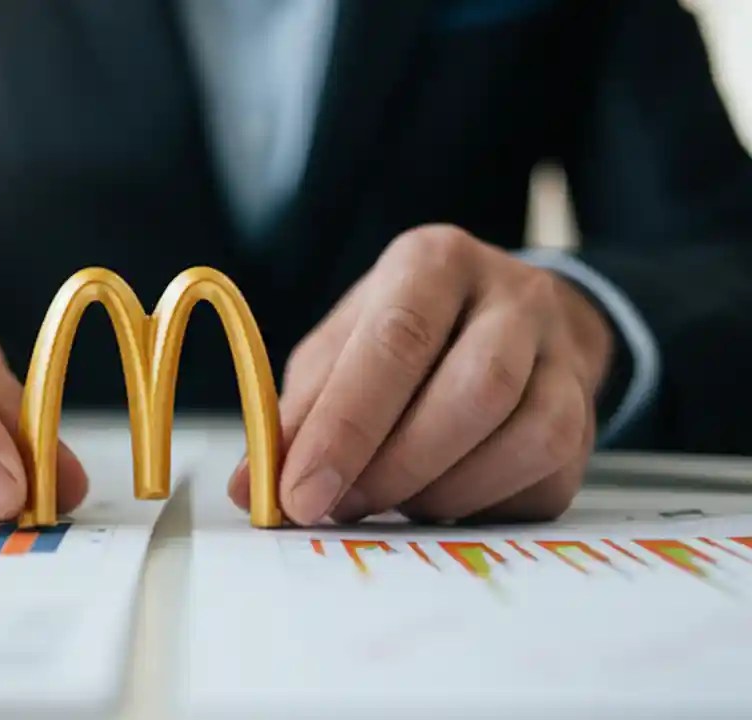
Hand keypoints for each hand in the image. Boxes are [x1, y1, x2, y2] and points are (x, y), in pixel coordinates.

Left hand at [230, 225, 613, 525]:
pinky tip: (439, 501)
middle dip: (394, 467)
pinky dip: (481, 507)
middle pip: (474, 389)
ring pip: (524, 438)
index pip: (396, 341)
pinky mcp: (586, 416)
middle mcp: (513, 296)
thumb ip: (296, 414)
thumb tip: (250, 488)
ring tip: (386, 502)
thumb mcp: (341, 349)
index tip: (299, 493)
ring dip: (441, 492)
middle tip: (338, 507)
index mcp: (434, 263)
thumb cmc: (405, 339)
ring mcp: (562, 355)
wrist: (511, 321)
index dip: (346, 426)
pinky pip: (545, 480)